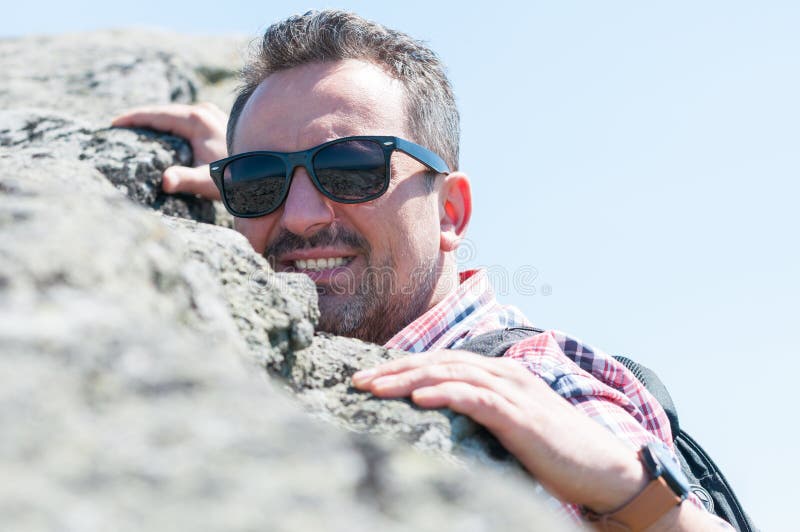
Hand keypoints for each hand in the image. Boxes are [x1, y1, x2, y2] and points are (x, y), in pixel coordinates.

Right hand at [112, 102, 226, 199]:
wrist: (266, 173)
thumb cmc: (237, 179)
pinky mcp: (216, 122)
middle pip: (164, 113)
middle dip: (141, 120)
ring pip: (175, 116)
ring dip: (156, 123)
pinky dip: (170, 127)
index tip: (112, 124)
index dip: (133, 118)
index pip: (157, 114)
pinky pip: (185, 121)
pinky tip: (161, 136)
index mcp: (196, 120)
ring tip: (134, 131)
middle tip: (117, 128)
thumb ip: (185, 179)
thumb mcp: (208, 182)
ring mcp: (211, 115)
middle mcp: (204, 111)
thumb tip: (165, 181)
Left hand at [352, 350, 646, 511]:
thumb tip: (441, 417)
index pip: (442, 362)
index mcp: (500, 374)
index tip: (369, 378)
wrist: (605, 469)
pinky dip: (446, 394)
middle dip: (394, 370)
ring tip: (375, 388)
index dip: (403, 367)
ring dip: (409, 380)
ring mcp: (513, 392)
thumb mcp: (510, 426)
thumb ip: (480, 414)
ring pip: (451, 375)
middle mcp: (504, 374)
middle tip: (358, 382)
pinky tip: (419, 398)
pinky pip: (477, 399)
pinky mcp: (521, 417)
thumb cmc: (555, 451)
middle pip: (439, 363)